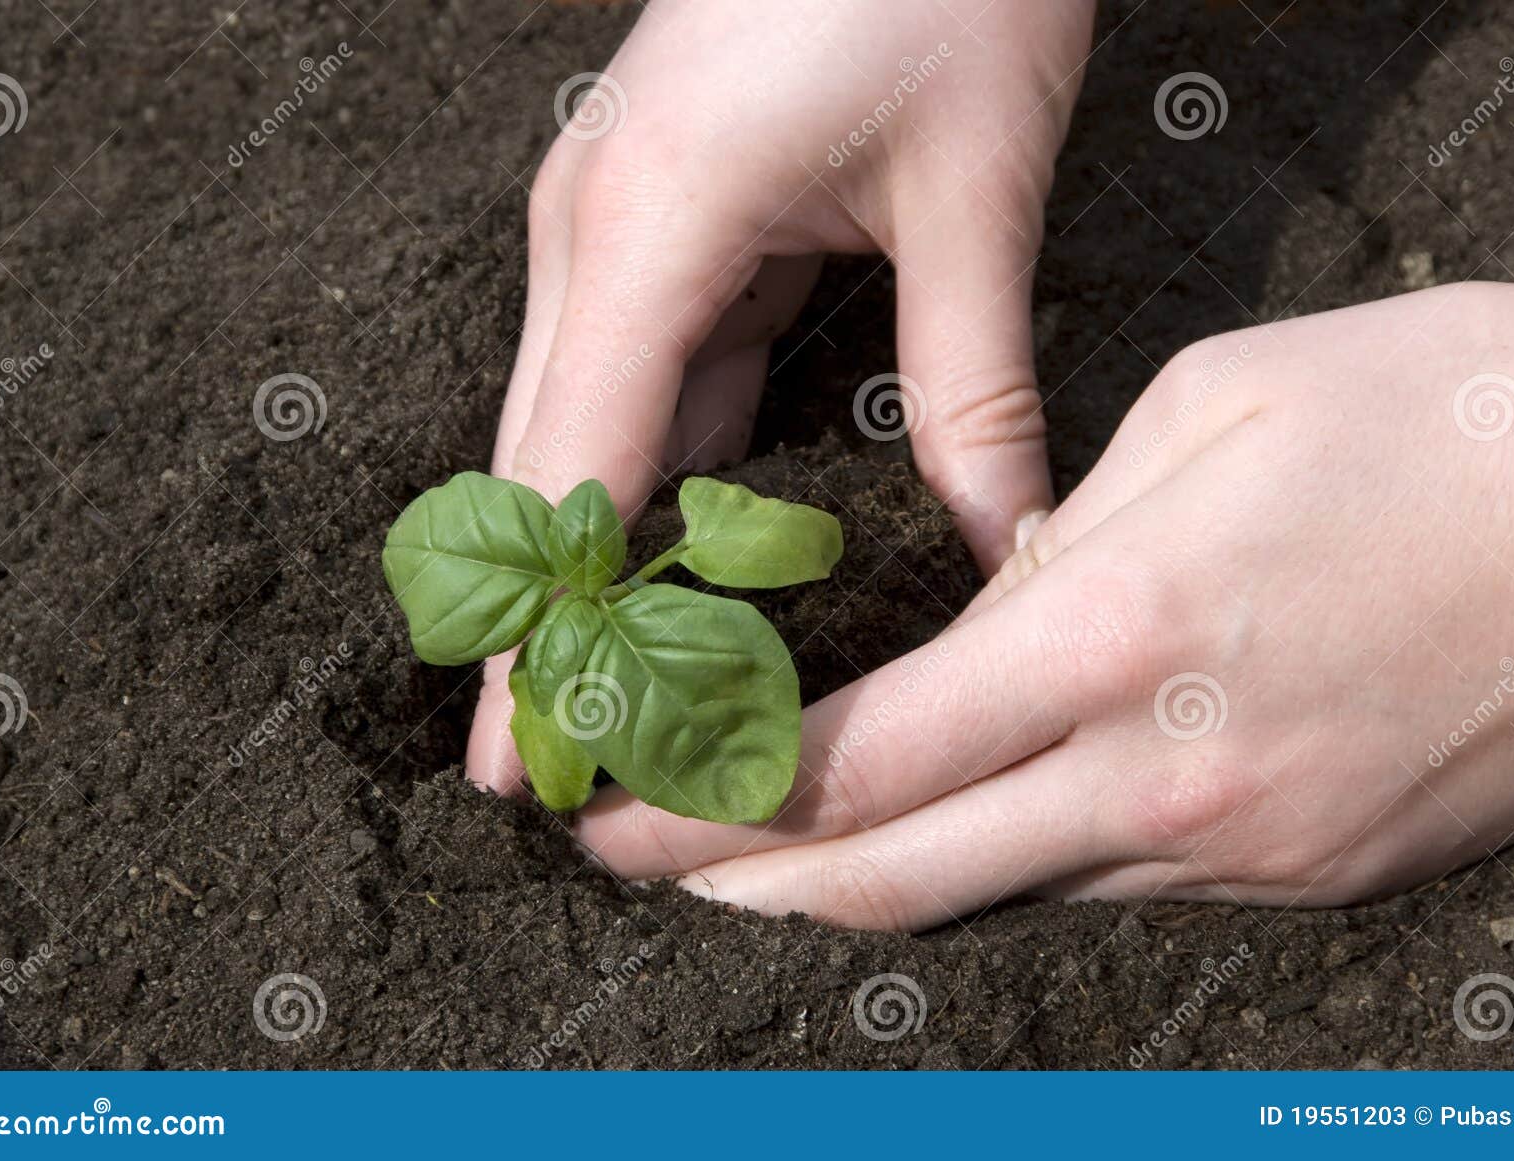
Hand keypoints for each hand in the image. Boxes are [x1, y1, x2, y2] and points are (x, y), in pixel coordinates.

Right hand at [468, 0, 1096, 791]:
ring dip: (607, 558)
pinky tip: (699, 560)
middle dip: (548, 620)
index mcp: (648, 230)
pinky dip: (665, 476)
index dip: (537, 633)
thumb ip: (974, 384)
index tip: (508, 759)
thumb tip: (1005, 545)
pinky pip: (649, 377)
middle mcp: (596, 235)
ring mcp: (617, 225)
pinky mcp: (661, 220)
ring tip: (624, 693)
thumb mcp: (973, 189)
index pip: (568, 478)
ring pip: (595, 429)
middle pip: (548, 469)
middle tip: (555, 767)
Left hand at [576, 283, 1513, 930]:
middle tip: (637, 870)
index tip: (625, 809)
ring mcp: (1238, 849)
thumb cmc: (1440, 422)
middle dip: (739, 882)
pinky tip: (952, 850)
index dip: (719, 801)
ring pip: (997, 898)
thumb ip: (1067, 533)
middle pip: (897, 875)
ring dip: (860, 889)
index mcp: (1117, 633)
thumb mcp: (1213, 407)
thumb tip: (990, 618)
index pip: (865, 761)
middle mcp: (1162, 775)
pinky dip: (1004, 875)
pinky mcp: (1300, 879)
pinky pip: (1108, 889)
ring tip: (758, 872)